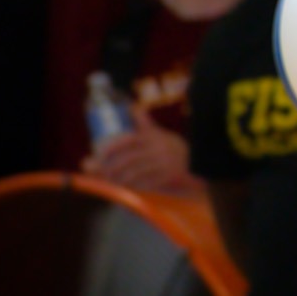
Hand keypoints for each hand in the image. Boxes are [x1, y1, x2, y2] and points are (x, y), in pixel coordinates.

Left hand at [81, 103, 198, 194]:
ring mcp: (164, 163)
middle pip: (129, 160)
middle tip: (103, 172)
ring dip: (122, 180)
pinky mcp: (170, 176)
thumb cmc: (173, 148)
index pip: (129, 140)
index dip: (112, 147)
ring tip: (113, 182)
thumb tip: (131, 107)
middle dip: (113, 168)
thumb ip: (145, 123)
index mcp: (153, 136)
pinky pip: (149, 183)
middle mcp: (158, 148)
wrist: (197, 162)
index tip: (99, 154)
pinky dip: (137, 187)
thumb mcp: (160, 133)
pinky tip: (129, 188)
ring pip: (137, 173)